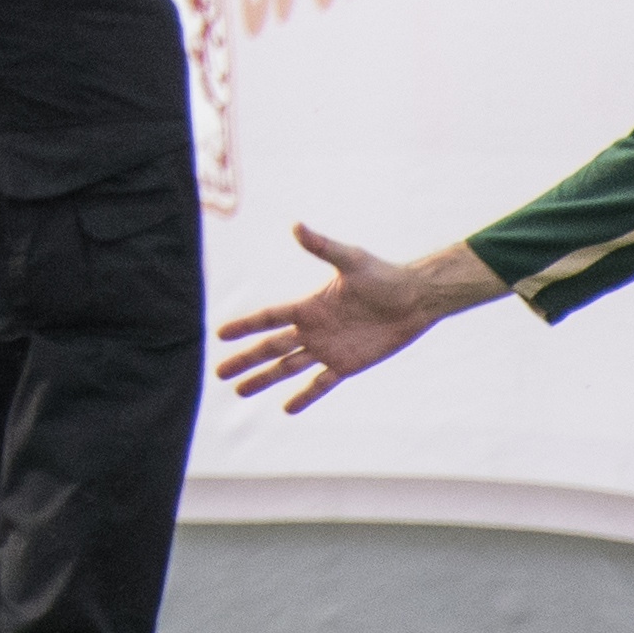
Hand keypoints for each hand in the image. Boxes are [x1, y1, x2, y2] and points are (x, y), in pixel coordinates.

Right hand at [217, 227, 453, 409]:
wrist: (415, 298)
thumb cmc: (384, 275)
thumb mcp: (351, 259)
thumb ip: (321, 246)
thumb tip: (295, 224)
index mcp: (308, 305)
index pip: (268, 317)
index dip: (244, 325)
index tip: (220, 333)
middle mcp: (312, 328)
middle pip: (270, 347)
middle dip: (245, 359)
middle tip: (218, 372)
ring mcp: (327, 348)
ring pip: (288, 367)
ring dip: (264, 379)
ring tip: (240, 391)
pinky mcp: (346, 365)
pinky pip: (320, 384)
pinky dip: (304, 396)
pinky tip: (286, 408)